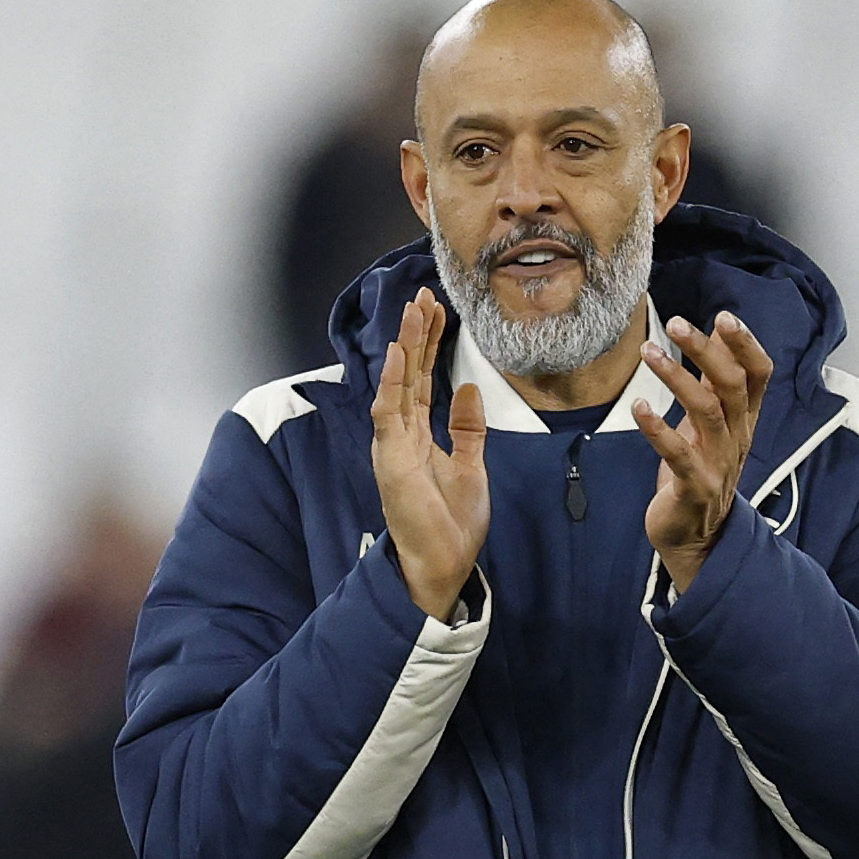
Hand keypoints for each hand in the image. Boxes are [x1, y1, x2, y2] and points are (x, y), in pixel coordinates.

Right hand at [370, 289, 488, 615]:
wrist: (443, 562)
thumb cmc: (451, 522)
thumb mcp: (470, 464)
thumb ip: (466, 427)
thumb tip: (467, 387)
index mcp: (419, 434)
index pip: (422, 378)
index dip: (429, 343)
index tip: (438, 310)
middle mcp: (401, 433)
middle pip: (408, 372)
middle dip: (417, 333)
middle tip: (425, 295)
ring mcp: (392, 444)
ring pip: (397, 383)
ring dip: (405, 346)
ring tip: (413, 310)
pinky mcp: (389, 459)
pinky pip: (388, 413)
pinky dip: (392, 382)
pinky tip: (398, 353)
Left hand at [637, 310, 772, 594]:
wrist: (694, 538)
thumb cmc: (699, 471)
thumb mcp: (711, 422)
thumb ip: (716, 380)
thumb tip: (720, 331)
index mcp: (744, 420)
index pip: (759, 374)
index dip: (746, 344)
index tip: (724, 316)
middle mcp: (737, 438)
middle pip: (732, 384)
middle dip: (706, 350)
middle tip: (677, 323)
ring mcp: (719, 463)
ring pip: (707, 411)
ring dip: (677, 377)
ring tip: (648, 352)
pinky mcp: (695, 487)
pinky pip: (679, 454)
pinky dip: (657, 428)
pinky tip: (639, 407)